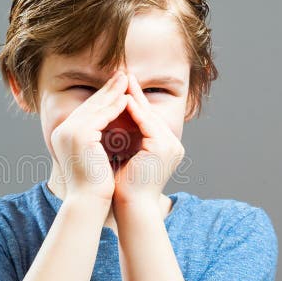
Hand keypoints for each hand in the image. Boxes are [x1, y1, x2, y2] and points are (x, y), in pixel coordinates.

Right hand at [50, 70, 129, 201]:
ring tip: (127, 81)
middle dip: (107, 90)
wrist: (88, 201)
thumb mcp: (92, 156)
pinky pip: (101, 116)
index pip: (86, 111)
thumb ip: (94, 141)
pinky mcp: (80, 134)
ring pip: (95, 107)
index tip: (117, 88)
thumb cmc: (93, 185)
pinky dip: (114, 106)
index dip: (102, 98)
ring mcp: (69, 131)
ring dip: (113, 93)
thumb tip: (106, 131)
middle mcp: (62, 130)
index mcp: (63, 135)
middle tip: (123, 75)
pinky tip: (127, 99)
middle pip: (89, 105)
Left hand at [112, 72, 184, 206]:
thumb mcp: (125, 156)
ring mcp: (170, 145)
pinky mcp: (162, 146)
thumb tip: (109, 122)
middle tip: (121, 73)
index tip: (118, 87)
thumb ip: (124, 139)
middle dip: (133, 92)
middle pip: (149, 112)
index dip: (132, 101)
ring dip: (132, 96)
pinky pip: (146, 122)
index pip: (146, 118)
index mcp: (165, 148)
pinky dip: (133, 109)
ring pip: (148, 114)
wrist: (131, 207)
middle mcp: (172, 145)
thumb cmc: (123, 187)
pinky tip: (121, 98)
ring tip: (120, 80)